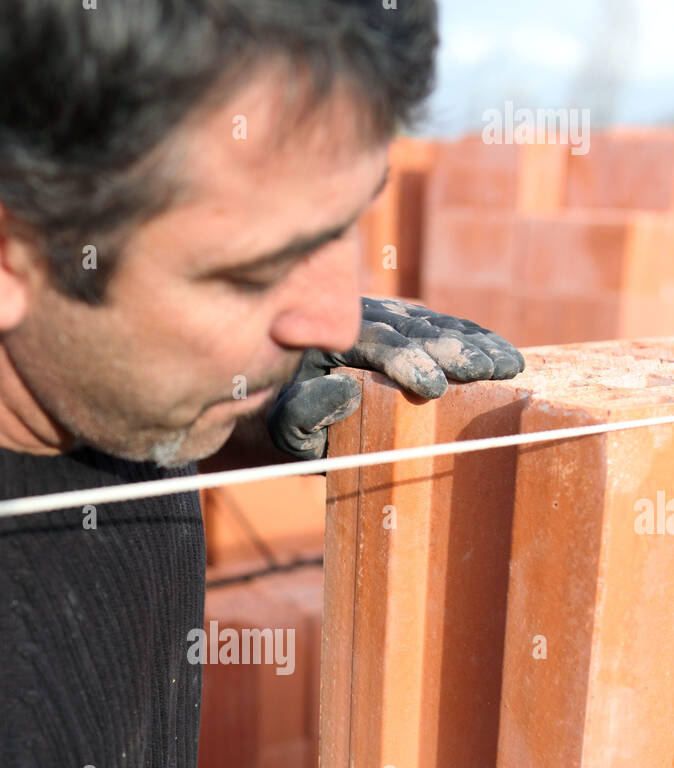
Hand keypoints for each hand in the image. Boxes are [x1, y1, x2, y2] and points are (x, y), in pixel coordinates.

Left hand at [267, 297, 525, 459]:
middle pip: (413, 329)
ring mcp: (386, 316)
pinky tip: (502, 354)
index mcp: (329, 337)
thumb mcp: (285, 425)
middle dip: (453, 350)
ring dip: (474, 345)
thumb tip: (344, 389)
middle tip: (487, 372)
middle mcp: (360, 317)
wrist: (286, 398)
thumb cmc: (287, 421)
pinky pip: (443, 327)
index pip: (373, 344)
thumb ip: (304, 411)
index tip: (434, 387)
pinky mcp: (406, 323)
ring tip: (508, 366)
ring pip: (434, 325)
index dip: (406, 362)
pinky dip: (475, 339)